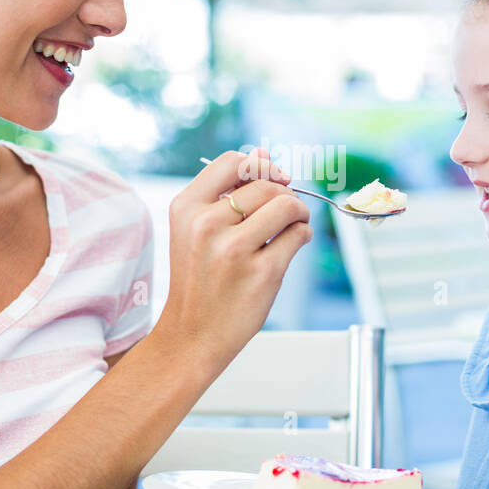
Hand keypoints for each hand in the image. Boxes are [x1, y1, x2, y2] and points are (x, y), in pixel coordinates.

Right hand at [155, 148, 311, 371]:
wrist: (192, 334)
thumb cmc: (199, 279)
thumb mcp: (196, 230)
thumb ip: (226, 192)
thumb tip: (264, 154)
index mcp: (186, 208)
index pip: (233, 162)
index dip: (261, 165)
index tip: (274, 178)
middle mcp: (207, 225)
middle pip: (267, 185)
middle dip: (285, 195)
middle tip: (284, 214)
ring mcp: (234, 250)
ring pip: (287, 205)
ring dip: (299, 214)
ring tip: (291, 226)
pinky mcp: (262, 273)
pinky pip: (299, 236)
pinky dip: (302, 236)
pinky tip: (289, 247)